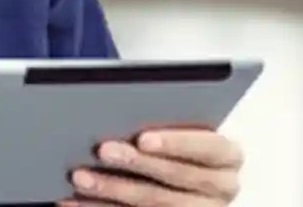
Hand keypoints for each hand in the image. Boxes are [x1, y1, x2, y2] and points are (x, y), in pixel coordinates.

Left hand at [60, 129, 243, 205]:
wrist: (183, 177)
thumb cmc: (176, 143)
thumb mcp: (181, 127)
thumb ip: (164, 118)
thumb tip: (123, 106)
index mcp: (228, 156)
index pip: (208, 147)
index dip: (175, 142)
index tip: (144, 137)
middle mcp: (221, 188)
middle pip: (175, 176)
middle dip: (135, 163)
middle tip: (103, 150)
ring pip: (152, 203)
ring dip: (112, 189)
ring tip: (81, 176)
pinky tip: (75, 201)